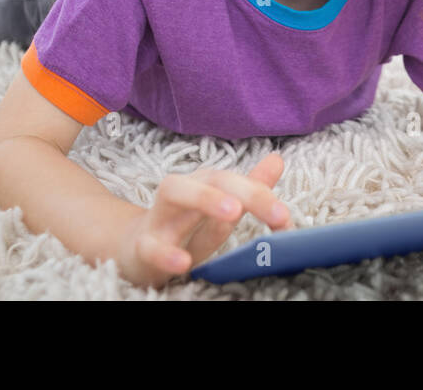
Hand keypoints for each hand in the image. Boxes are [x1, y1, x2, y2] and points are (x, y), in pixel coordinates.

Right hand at [117, 152, 291, 287]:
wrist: (136, 249)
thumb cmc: (184, 227)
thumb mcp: (220, 208)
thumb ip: (249, 188)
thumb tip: (277, 160)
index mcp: (205, 183)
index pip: (238, 181)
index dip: (265, 196)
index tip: (287, 220)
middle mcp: (184, 191)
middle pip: (214, 179)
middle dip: (248, 192)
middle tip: (277, 213)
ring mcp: (160, 216)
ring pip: (176, 194)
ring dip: (206, 200)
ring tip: (233, 215)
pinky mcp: (142, 245)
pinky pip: (151, 246)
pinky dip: (166, 253)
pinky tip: (184, 262)